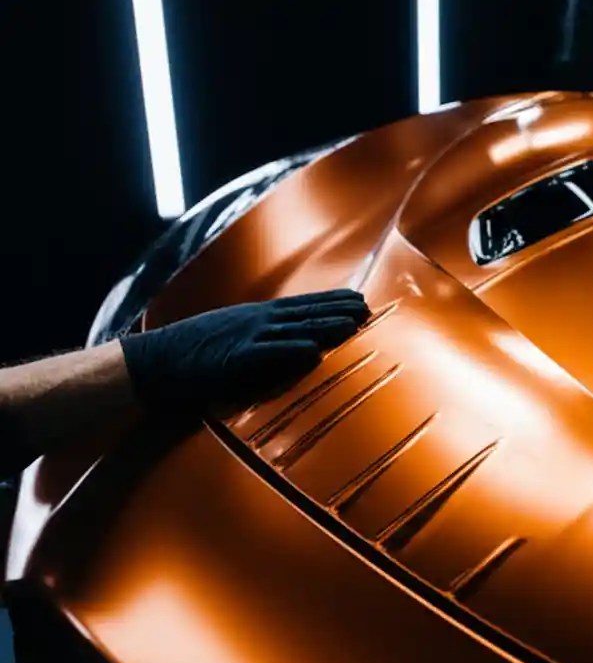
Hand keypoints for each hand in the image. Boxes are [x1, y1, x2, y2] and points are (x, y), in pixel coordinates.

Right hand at [120, 290, 371, 410]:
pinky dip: (292, 350)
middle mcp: (255, 320)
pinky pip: (268, 353)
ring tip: (355, 324)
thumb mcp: (231, 339)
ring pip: (294, 328)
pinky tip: (315, 350)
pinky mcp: (234, 358)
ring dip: (326, 326)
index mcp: (255, 316)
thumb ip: (262, 340)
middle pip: (305, 312)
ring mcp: (245, 337)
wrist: (153, 362)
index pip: (301, 306)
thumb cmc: (192, 355)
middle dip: (337, 309)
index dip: (331, 302)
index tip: (358, 300)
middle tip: (369, 308)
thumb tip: (294, 346)